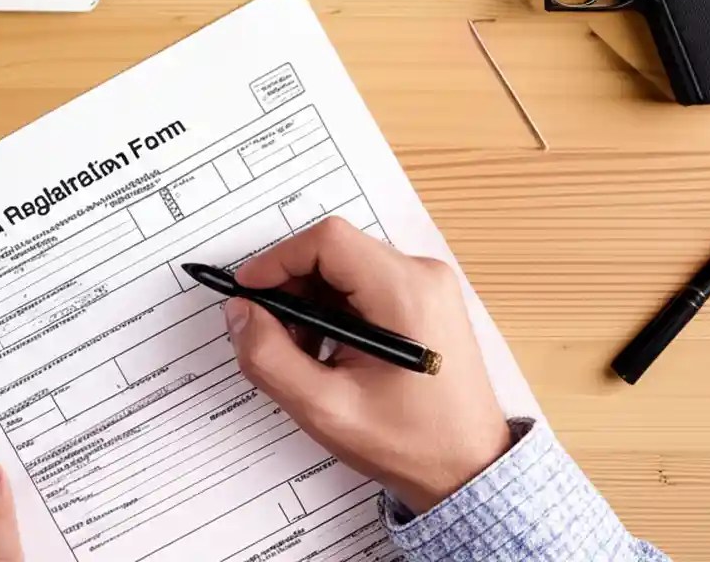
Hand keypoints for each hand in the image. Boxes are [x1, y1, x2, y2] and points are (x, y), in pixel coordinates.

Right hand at [225, 217, 510, 514]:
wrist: (469, 467)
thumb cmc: (410, 444)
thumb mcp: (326, 408)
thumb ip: (270, 357)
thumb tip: (240, 313)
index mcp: (406, 293)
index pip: (328, 241)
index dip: (278, 260)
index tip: (248, 293)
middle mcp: (423, 276)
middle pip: (336, 252)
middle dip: (292, 288)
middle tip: (272, 335)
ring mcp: (429, 286)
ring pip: (347, 268)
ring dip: (312, 302)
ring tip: (303, 354)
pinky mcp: (426, 300)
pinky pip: (366, 284)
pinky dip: (336, 310)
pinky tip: (329, 352)